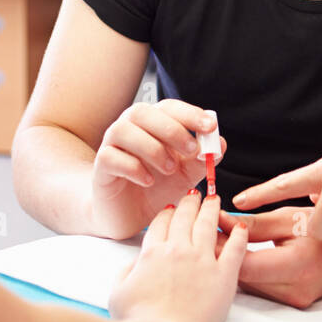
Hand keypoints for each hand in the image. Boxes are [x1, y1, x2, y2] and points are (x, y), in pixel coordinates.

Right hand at [92, 100, 224, 232]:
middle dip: (172, 129)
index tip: (210, 127)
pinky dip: (133, 167)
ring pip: (124, 130)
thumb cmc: (158, 186)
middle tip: (192, 150)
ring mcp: (112, 145)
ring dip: (152, 148)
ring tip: (170, 169)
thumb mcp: (187, 174)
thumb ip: (203, 159)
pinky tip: (148, 181)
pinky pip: (111, 157)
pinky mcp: (101, 167)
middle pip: (144, 112)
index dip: (190, 114)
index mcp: (153, 122)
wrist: (129, 214)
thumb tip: (220, 143)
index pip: (170, 107)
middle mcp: (130, 127)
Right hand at [108, 193, 248, 321]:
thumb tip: (134, 265)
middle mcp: (178, 251)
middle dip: (190, 202)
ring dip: (212, 209)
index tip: (171, 208)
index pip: (160, 224)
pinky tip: (242, 227)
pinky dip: (240, 236)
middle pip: (185, 218)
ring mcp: (203, 261)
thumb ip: (127, 273)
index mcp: (152, 254)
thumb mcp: (118, 294)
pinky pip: (235, 250)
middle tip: (196, 194)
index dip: (166, 213)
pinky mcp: (224, 277)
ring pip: (209, 225)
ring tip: (215, 199)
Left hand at [213, 208, 321, 308]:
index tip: (204, 231)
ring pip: (247, 286)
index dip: (221, 250)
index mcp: (297, 264)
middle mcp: (295, 290)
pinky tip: (236, 258)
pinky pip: (258, 290)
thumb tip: (219, 220)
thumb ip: (254, 224)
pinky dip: (245, 274)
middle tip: (204, 235)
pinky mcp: (289, 305)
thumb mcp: (291, 218)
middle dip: (222, 257)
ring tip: (217, 243)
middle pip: (242, 279)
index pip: (245, 265)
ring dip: (230, 266)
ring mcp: (292, 302)